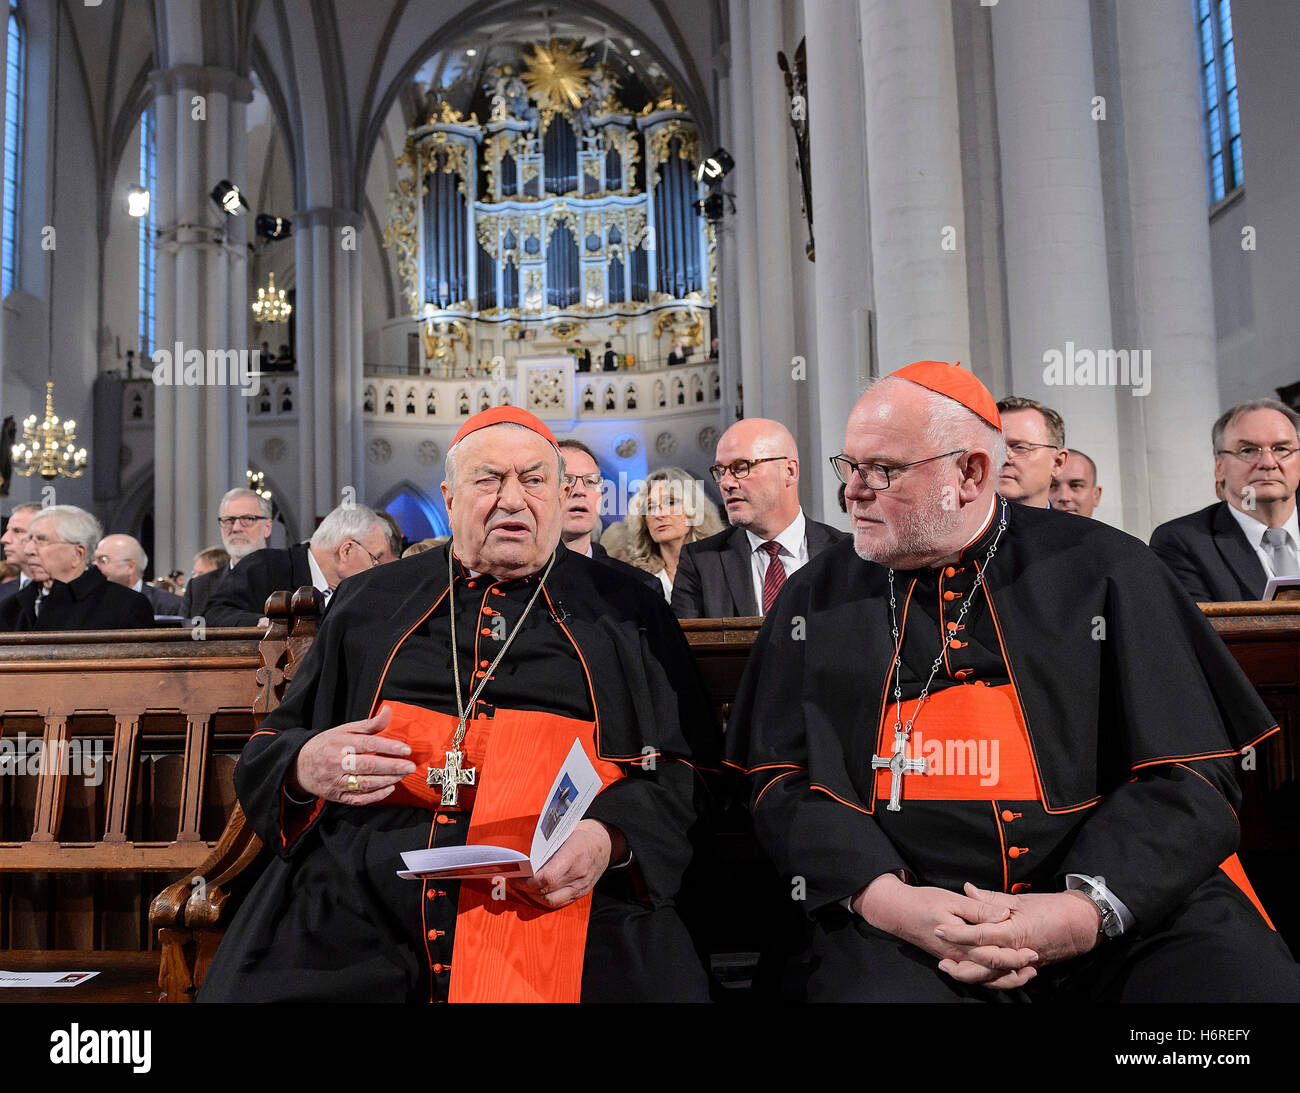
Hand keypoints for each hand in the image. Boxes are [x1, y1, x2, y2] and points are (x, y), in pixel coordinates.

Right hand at [288, 705, 415, 804]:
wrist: (299, 766)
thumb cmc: (326, 745)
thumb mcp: (344, 730)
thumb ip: (369, 724)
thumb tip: (388, 711)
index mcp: (340, 743)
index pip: (368, 745)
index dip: (388, 747)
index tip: (406, 750)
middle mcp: (337, 763)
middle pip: (368, 766)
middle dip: (392, 767)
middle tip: (410, 766)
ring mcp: (336, 782)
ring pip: (364, 784)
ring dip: (387, 780)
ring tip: (403, 775)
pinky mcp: (337, 796)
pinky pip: (358, 799)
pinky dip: (375, 796)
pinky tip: (389, 789)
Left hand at [513, 820, 614, 909]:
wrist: (607, 842)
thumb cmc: (582, 834)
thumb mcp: (565, 831)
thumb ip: (547, 844)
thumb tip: (523, 854)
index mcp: (574, 854)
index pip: (548, 877)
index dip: (528, 881)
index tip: (515, 875)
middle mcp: (579, 874)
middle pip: (547, 891)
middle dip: (525, 889)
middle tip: (512, 881)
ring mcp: (582, 886)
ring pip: (551, 901)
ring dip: (534, 897)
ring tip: (522, 888)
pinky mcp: (582, 893)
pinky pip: (560, 902)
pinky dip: (545, 899)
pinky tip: (535, 892)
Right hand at [852, 874, 1039, 989]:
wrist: (898, 912)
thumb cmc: (924, 903)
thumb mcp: (952, 899)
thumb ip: (979, 910)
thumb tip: (1004, 915)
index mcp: (960, 942)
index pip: (993, 955)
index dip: (1015, 956)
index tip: (1032, 950)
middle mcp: (958, 957)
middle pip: (991, 972)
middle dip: (1015, 970)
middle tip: (1033, 963)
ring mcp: (954, 961)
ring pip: (983, 978)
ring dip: (1005, 978)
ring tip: (1024, 974)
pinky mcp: (951, 960)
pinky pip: (974, 976)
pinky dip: (990, 978)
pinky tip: (1002, 974)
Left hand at [932, 883, 1101, 983]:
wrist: (1081, 925)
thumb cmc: (1051, 909)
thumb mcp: (1019, 900)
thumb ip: (991, 899)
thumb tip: (967, 889)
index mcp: (1012, 931)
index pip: (978, 935)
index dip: (956, 934)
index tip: (938, 929)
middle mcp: (1016, 951)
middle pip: (983, 965)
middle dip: (960, 966)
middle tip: (941, 961)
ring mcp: (1022, 963)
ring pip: (993, 976)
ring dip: (972, 976)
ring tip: (953, 969)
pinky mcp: (1028, 968)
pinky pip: (1005, 977)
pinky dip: (990, 978)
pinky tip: (976, 974)